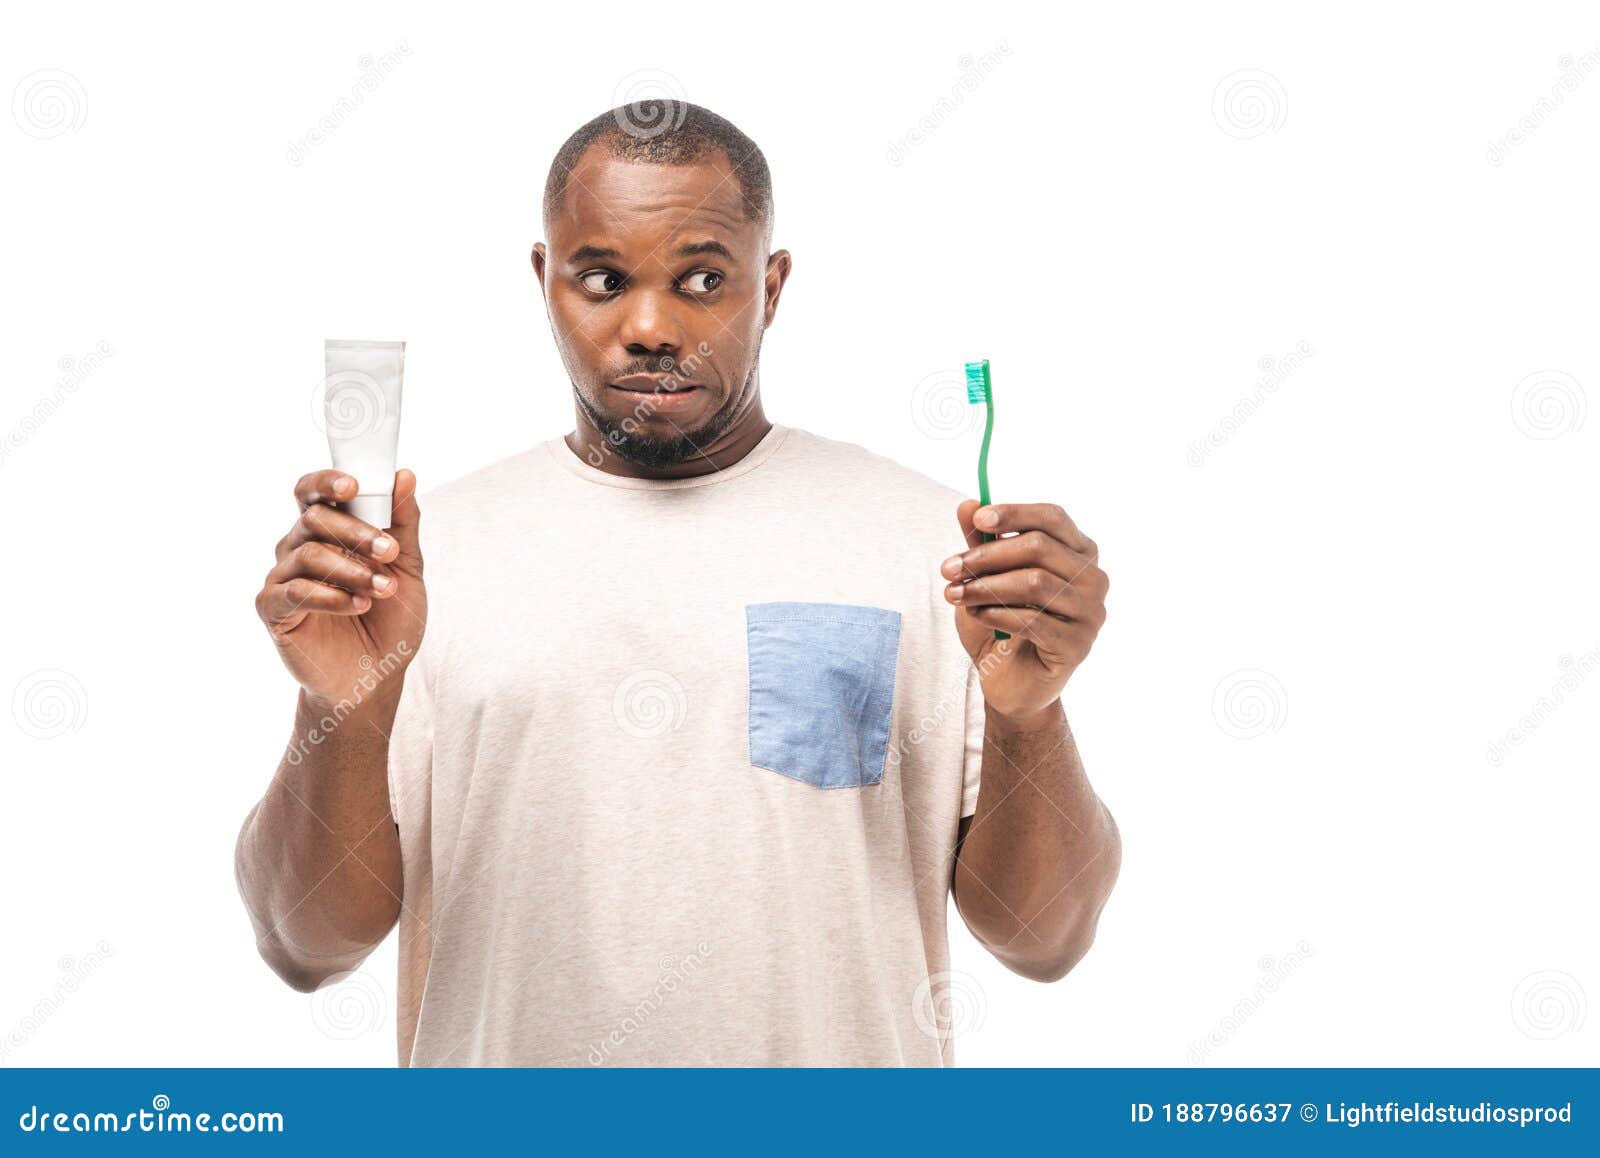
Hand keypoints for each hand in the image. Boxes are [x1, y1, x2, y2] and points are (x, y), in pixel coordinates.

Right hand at [255, 469, 425, 712]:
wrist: (374, 678)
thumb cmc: (388, 620)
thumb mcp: (407, 569)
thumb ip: (403, 525)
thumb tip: (404, 476)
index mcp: (328, 531)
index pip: (313, 492)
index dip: (327, 481)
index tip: (354, 486)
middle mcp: (298, 547)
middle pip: (314, 519)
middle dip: (356, 532)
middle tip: (389, 552)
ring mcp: (282, 577)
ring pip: (308, 553)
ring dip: (352, 570)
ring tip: (383, 591)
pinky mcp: (272, 609)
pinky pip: (294, 591)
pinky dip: (330, 596)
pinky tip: (357, 606)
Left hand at [942, 501, 1107, 723]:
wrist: (1010, 680)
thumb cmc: (1001, 623)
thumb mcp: (985, 578)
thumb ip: (980, 542)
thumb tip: (967, 503)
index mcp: (1078, 552)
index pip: (1052, 518)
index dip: (1015, 513)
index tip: (977, 519)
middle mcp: (1093, 579)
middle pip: (1040, 547)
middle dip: (987, 555)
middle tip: (949, 568)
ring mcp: (1091, 613)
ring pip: (1034, 583)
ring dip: (986, 586)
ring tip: (954, 594)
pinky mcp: (1078, 646)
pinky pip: (1032, 620)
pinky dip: (996, 613)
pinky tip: (975, 615)